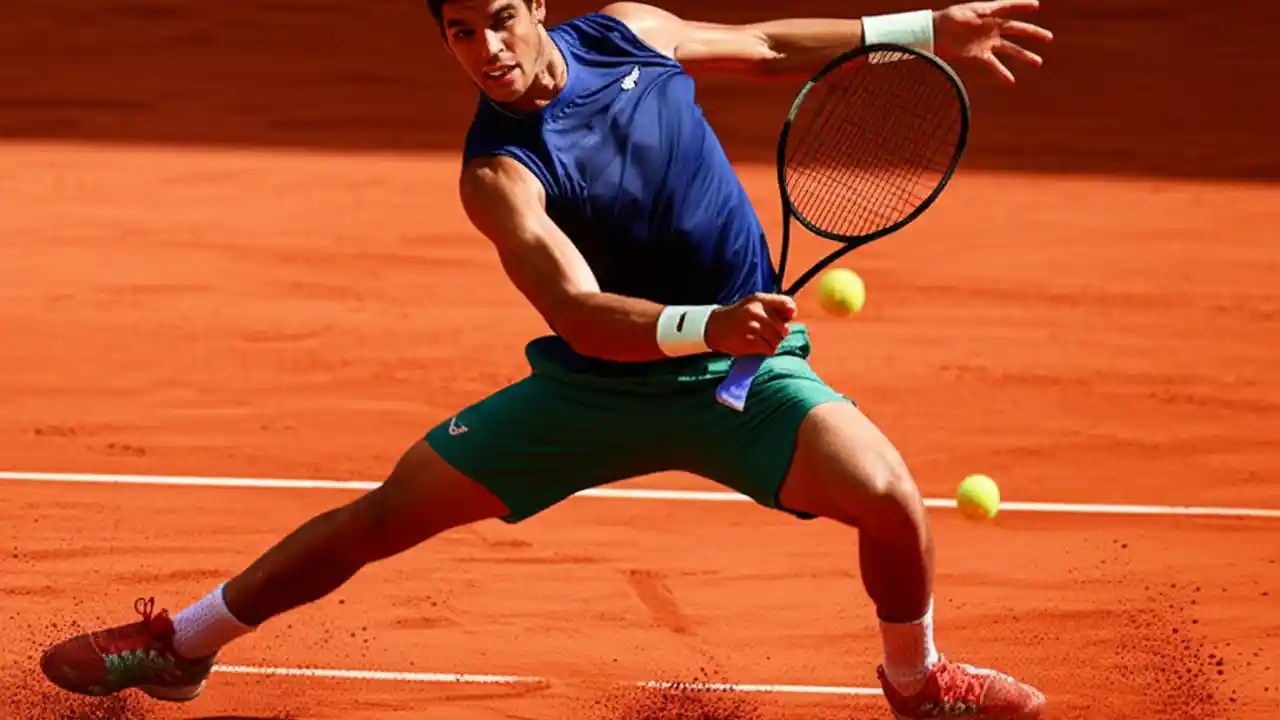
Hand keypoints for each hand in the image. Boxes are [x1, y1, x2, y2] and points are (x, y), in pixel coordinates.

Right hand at [706, 293, 797, 356]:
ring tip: (760, 340)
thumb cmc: (739, 315)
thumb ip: (775, 305)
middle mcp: (756, 311)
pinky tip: (755, 346)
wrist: (714, 327)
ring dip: (771, 343)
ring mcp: (752, 327)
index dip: (790, 313)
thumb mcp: (754, 303)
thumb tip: (793, 313)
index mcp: (759, 299)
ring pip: (777, 340)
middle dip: (779, 333)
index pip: (787, 304)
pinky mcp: (748, 342)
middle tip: (767, 333)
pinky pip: (769, 350)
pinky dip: (765, 351)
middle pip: (783, 328)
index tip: (786, 318)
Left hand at [933, 0, 1053, 82]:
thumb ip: (984, 12)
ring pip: (1011, 49)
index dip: (1022, 5)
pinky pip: (994, 65)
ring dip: (1025, 55)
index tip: (1036, 5)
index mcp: (990, 13)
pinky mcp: (979, 55)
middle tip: (1048, 37)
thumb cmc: (949, 18)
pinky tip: (1012, 80)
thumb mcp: (968, 11)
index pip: (1011, 7)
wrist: (934, 33)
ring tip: (1039, 62)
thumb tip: (994, 13)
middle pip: (1017, 30)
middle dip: (1033, 33)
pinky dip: (1003, 72)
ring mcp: (987, 42)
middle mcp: (992, 27)